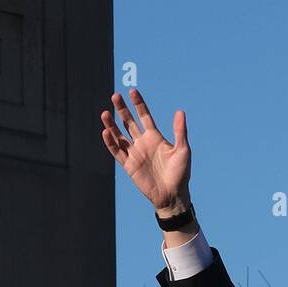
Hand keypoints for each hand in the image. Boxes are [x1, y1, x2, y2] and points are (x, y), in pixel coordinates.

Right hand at [100, 88, 191, 214]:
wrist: (173, 195)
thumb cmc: (181, 173)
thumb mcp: (182, 150)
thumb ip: (180, 131)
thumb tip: (180, 111)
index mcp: (155, 137)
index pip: (144, 116)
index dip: (138, 104)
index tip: (132, 91)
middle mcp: (143, 143)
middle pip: (129, 122)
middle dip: (122, 109)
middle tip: (115, 96)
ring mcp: (134, 153)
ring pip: (119, 135)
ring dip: (111, 124)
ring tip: (105, 113)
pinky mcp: (128, 165)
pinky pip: (116, 151)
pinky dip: (110, 142)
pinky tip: (106, 132)